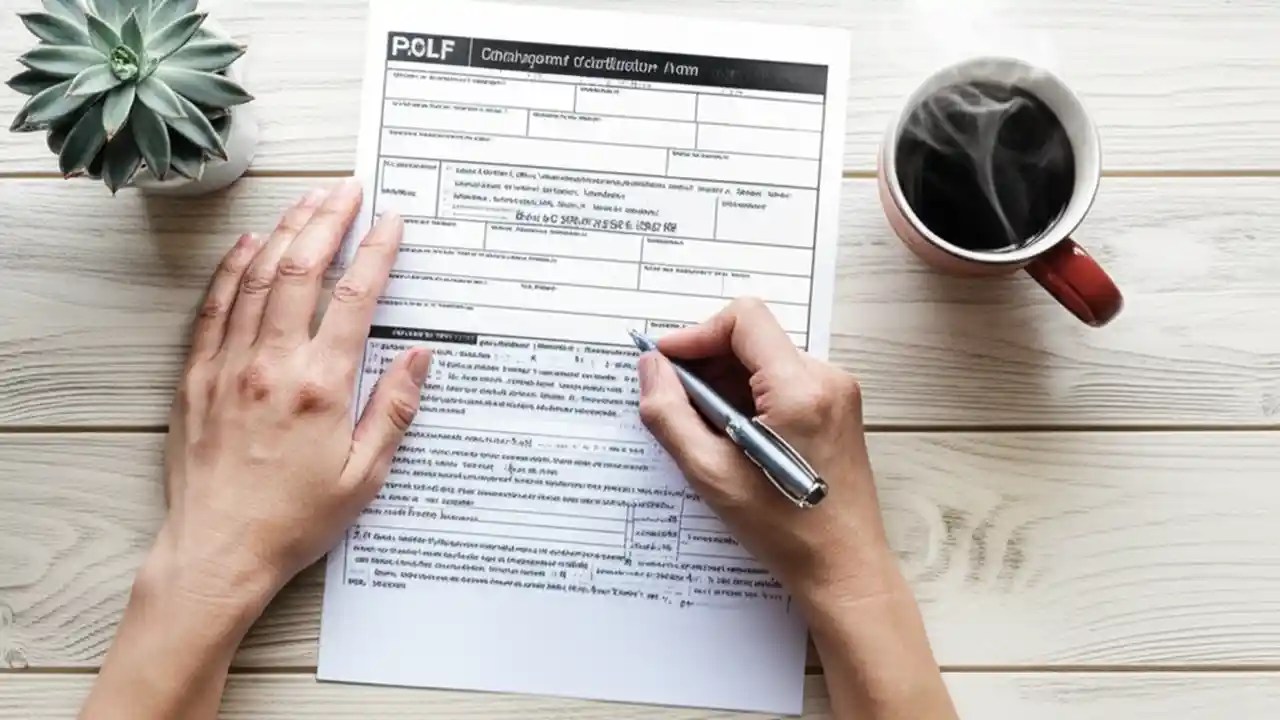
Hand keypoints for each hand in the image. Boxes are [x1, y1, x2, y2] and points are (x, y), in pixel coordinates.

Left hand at [155, 180, 429, 612]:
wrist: (217, 552)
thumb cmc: (294, 521)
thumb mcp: (363, 476)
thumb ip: (393, 410)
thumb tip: (418, 356)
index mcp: (322, 387)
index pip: (354, 298)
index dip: (376, 252)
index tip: (391, 223)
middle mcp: (273, 365)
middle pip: (303, 270)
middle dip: (329, 221)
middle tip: (348, 190)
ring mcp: (230, 366)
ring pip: (259, 278)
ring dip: (286, 232)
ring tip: (309, 200)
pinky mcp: (198, 377)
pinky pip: (216, 307)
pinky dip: (234, 269)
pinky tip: (250, 244)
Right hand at [636, 298, 895, 607]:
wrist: (844, 569)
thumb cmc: (787, 532)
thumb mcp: (711, 474)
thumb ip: (670, 414)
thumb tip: (652, 369)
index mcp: (799, 390)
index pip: (743, 319)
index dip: (696, 334)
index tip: (665, 363)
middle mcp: (826, 380)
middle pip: (753, 338)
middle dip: (707, 363)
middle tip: (675, 401)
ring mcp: (836, 394)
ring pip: (765, 361)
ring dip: (727, 383)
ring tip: (704, 429)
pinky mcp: (836, 410)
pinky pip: (783, 383)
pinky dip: (750, 398)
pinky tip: (732, 437)